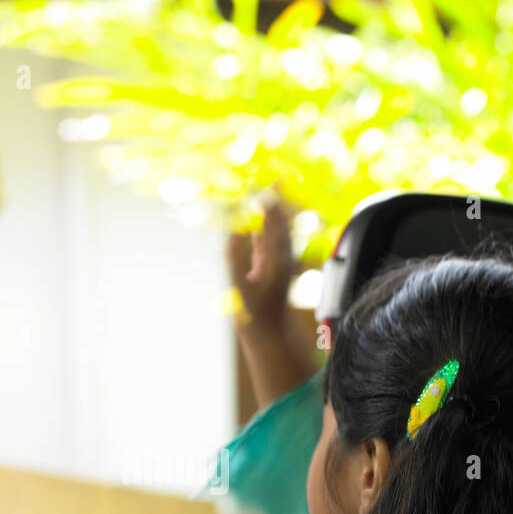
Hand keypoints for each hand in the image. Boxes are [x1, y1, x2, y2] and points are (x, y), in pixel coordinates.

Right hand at [226, 197, 294, 333]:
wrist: (268, 334)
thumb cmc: (255, 315)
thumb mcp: (241, 289)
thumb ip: (235, 262)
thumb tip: (231, 236)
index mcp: (276, 261)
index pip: (274, 226)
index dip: (268, 205)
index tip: (261, 187)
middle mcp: (281, 260)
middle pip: (280, 225)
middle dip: (275, 202)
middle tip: (273, 179)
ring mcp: (277, 264)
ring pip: (276, 233)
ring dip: (271, 214)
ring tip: (266, 194)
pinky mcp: (270, 270)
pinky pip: (269, 246)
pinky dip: (264, 231)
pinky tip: (257, 224)